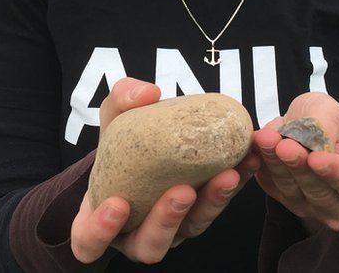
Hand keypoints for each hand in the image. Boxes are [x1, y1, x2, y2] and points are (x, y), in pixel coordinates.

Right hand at [70, 78, 257, 263]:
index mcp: (100, 219)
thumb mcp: (114, 116)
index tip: (117, 203)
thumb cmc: (121, 138)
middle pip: (148, 245)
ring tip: (227, 175)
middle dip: (167, 220)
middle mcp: (135, 232)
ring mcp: (171, 229)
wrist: (148, 144)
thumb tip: (148, 93)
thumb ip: (122, 100)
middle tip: (183, 190)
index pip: (90, 242)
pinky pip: (218, 207)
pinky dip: (235, 186)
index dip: (100, 231)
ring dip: (211, 205)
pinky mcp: (201, 214)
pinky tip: (248, 160)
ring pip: (190, 230)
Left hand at [253, 92, 338, 231]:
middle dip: (299, 167)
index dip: (336, 172)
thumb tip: (314, 142)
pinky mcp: (284, 202)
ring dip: (276, 164)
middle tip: (284, 145)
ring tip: (266, 138)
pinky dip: (262, 166)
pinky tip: (256, 145)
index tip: (316, 158)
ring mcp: (312, 209)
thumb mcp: (331, 112)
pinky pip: (271, 188)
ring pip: (292, 191)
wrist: (305, 127)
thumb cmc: (328, 122)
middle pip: (320, 192)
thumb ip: (325, 125)